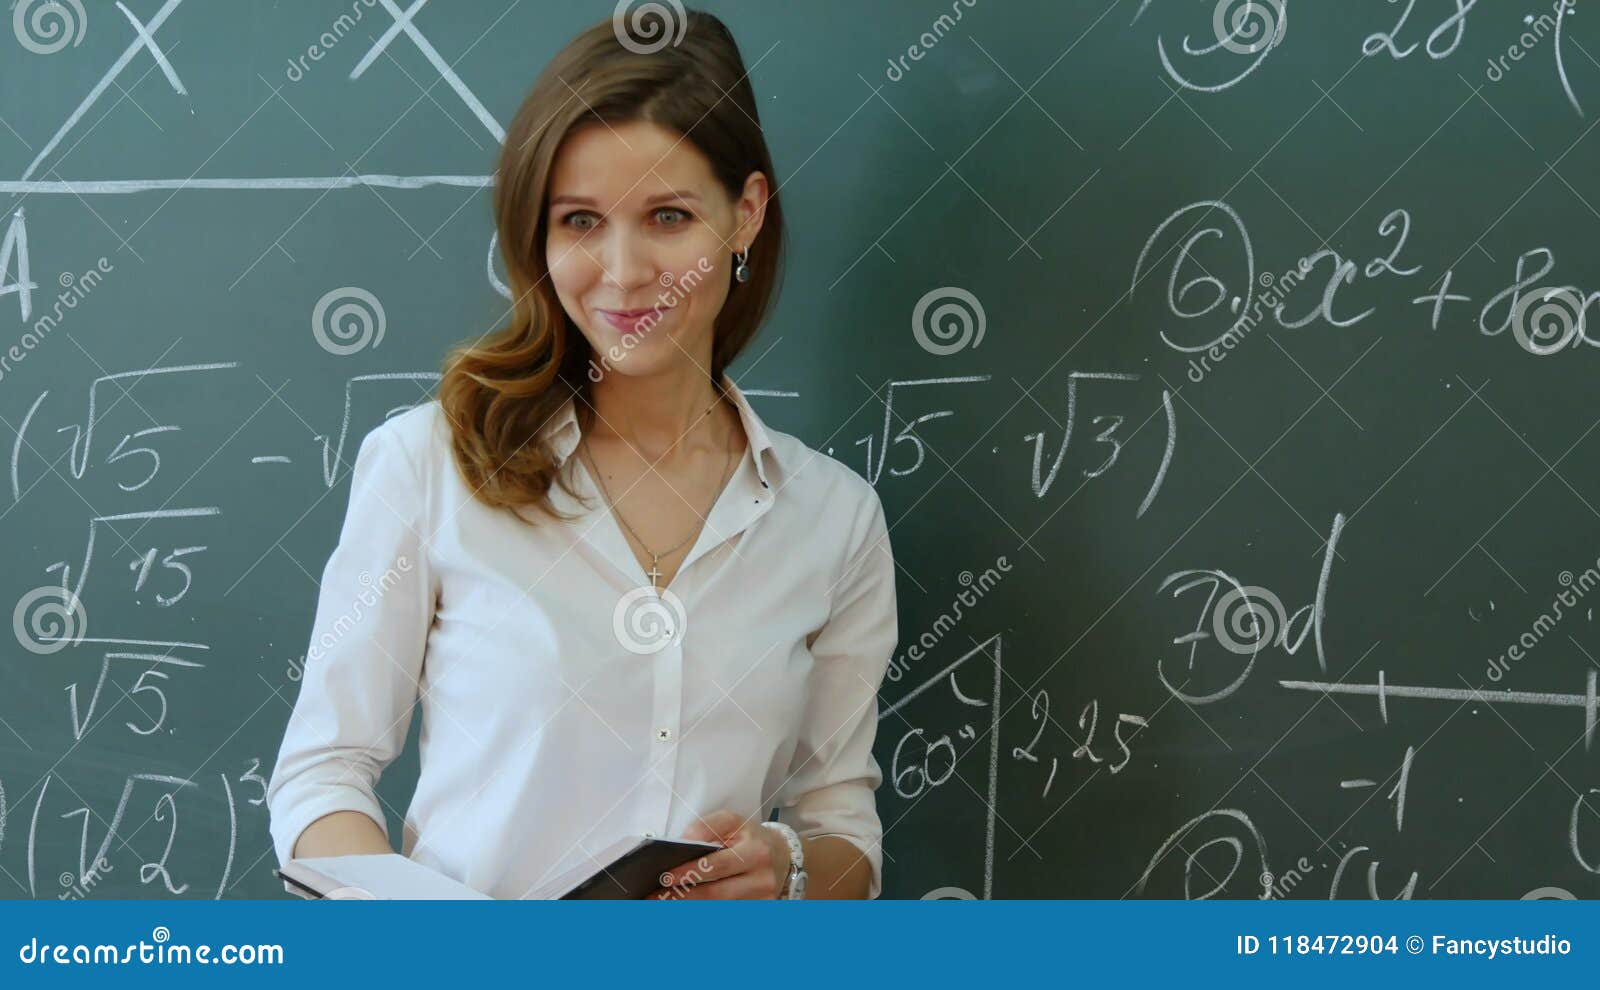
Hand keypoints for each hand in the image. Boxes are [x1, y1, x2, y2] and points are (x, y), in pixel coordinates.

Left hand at [650, 809, 790, 899]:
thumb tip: (680, 842)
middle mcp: (761, 877)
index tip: (664, 877)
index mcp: (754, 850)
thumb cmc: (749, 837)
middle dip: (682, 895)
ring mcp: (761, 899)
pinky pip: (726, 912)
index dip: (689, 871)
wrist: (782, 856)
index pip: (716, 864)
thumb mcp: (732, 821)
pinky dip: (704, 911)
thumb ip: (706, 827)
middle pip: (715, 892)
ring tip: (663, 903)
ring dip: (689, 906)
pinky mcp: (758, 910)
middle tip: (655, 897)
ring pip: (718, 906)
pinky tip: (684, 908)